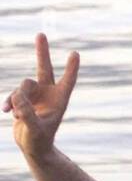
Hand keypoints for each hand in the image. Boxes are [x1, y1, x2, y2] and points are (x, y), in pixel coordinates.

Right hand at [4, 34, 79, 160]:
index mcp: (59, 100)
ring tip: (14, 114)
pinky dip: (9, 102)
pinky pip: (13, 93)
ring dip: (16, 98)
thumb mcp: (34, 129)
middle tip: (41, 34)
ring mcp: (35, 95)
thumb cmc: (40, 141)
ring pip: (23, 85)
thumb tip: (18, 98)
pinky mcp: (23, 98)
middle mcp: (48, 94)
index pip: (67, 81)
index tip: (75, 53)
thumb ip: (26, 114)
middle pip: (44, 68)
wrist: (33, 147)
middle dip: (41, 52)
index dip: (71, 68)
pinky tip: (6, 112)